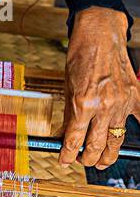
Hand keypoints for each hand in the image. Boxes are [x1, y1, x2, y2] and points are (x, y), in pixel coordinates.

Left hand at [59, 7, 139, 168]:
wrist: (100, 34)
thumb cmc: (81, 56)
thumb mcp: (67, 86)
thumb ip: (70, 113)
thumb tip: (67, 134)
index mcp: (83, 103)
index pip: (74, 140)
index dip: (67, 155)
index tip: (64, 160)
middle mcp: (104, 106)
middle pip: (96, 146)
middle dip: (88, 159)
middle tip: (83, 161)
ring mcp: (122, 103)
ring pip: (117, 139)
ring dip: (108, 154)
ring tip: (102, 161)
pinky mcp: (134, 97)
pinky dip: (136, 130)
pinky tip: (128, 138)